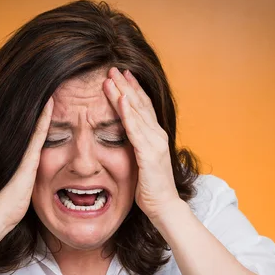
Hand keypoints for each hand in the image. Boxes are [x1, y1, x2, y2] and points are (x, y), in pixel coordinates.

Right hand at [0, 97, 53, 230]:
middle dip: (46, 104)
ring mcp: (26, 153)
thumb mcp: (23, 185)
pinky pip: (39, 133)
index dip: (45, 115)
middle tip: (56, 83)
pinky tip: (50, 103)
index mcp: (29, 158)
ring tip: (54, 86)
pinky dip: (44, 118)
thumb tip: (30, 174)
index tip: (54, 97)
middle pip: (37, 123)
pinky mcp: (28, 158)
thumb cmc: (10, 205)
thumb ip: (28, 175)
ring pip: (38, 124)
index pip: (39, 131)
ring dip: (45, 107)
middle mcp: (27, 152)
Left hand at [103, 67, 179, 220]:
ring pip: (136, 111)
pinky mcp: (148, 153)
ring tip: (110, 77)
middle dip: (125, 84)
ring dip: (122, 92)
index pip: (142, 107)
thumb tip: (125, 139)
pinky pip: (135, 129)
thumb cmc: (151, 188)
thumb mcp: (141, 162)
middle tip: (113, 67)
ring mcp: (154, 142)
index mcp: (154, 136)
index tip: (121, 75)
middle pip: (140, 103)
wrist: (164, 207)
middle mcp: (156, 134)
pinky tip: (119, 99)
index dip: (132, 89)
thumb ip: (135, 147)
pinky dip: (127, 113)